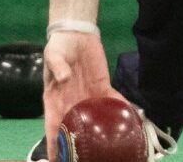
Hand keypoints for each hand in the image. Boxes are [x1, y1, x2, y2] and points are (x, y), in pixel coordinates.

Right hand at [42, 31, 126, 161]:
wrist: (76, 33)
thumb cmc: (58, 47)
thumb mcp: (53, 55)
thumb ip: (57, 67)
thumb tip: (64, 78)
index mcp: (54, 100)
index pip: (52, 127)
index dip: (54, 145)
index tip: (57, 160)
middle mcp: (71, 104)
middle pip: (75, 130)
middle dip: (80, 147)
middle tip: (88, 160)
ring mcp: (87, 97)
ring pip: (95, 120)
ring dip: (101, 134)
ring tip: (109, 150)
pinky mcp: (102, 88)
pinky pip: (111, 101)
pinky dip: (120, 110)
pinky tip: (129, 121)